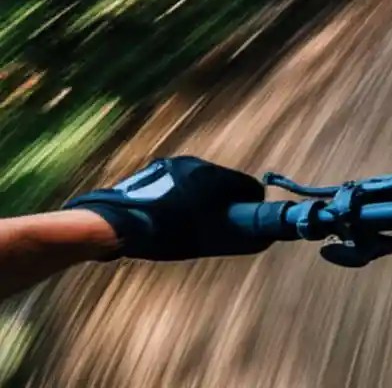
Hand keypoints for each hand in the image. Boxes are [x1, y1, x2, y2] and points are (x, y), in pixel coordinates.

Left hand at [64, 157, 269, 260]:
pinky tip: (167, 216)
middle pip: (223, 182)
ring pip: (199, 182)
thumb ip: (239, 236)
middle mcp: (194, 164)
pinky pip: (177, 182)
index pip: (248, 186)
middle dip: (224, 202)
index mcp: (213, 176)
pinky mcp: (151, 171)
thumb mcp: (207, 239)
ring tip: (188, 223)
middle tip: (217, 226)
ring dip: (201, 199)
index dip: (253, 205)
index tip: (248, 221)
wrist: (115, 225)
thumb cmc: (165, 233)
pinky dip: (179, 197)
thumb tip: (265, 239)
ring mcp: (170, 165)